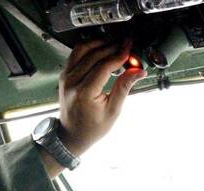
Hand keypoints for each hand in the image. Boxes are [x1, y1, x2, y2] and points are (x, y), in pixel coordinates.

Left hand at [53, 38, 143, 161]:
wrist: (72, 135)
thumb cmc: (92, 128)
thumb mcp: (113, 111)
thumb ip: (124, 87)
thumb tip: (138, 71)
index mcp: (84, 93)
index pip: (104, 66)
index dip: (119, 55)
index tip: (130, 50)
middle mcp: (72, 83)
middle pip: (94, 55)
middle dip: (113, 47)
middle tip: (126, 45)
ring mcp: (66, 77)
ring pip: (83, 49)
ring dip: (100, 43)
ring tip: (114, 44)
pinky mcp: (65, 74)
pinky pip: (76, 53)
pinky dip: (89, 47)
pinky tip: (101, 48)